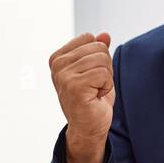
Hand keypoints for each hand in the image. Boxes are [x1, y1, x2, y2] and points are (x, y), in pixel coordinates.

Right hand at [49, 32, 113, 162]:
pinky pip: (104, 73)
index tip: (90, 76)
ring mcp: (63, 76)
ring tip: (94, 92)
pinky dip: (106, 87)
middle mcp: (57, 65)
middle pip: (98, 47)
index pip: (90, 38)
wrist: (89, 128)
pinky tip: (95, 97)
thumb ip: (98, 51)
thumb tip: (104, 34)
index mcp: (58, 58)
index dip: (98, 57)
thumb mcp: (97, 70)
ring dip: (106, 79)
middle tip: (95, 86)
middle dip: (105, 68)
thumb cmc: (92, 100)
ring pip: (103, 60)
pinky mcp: (74, 86)